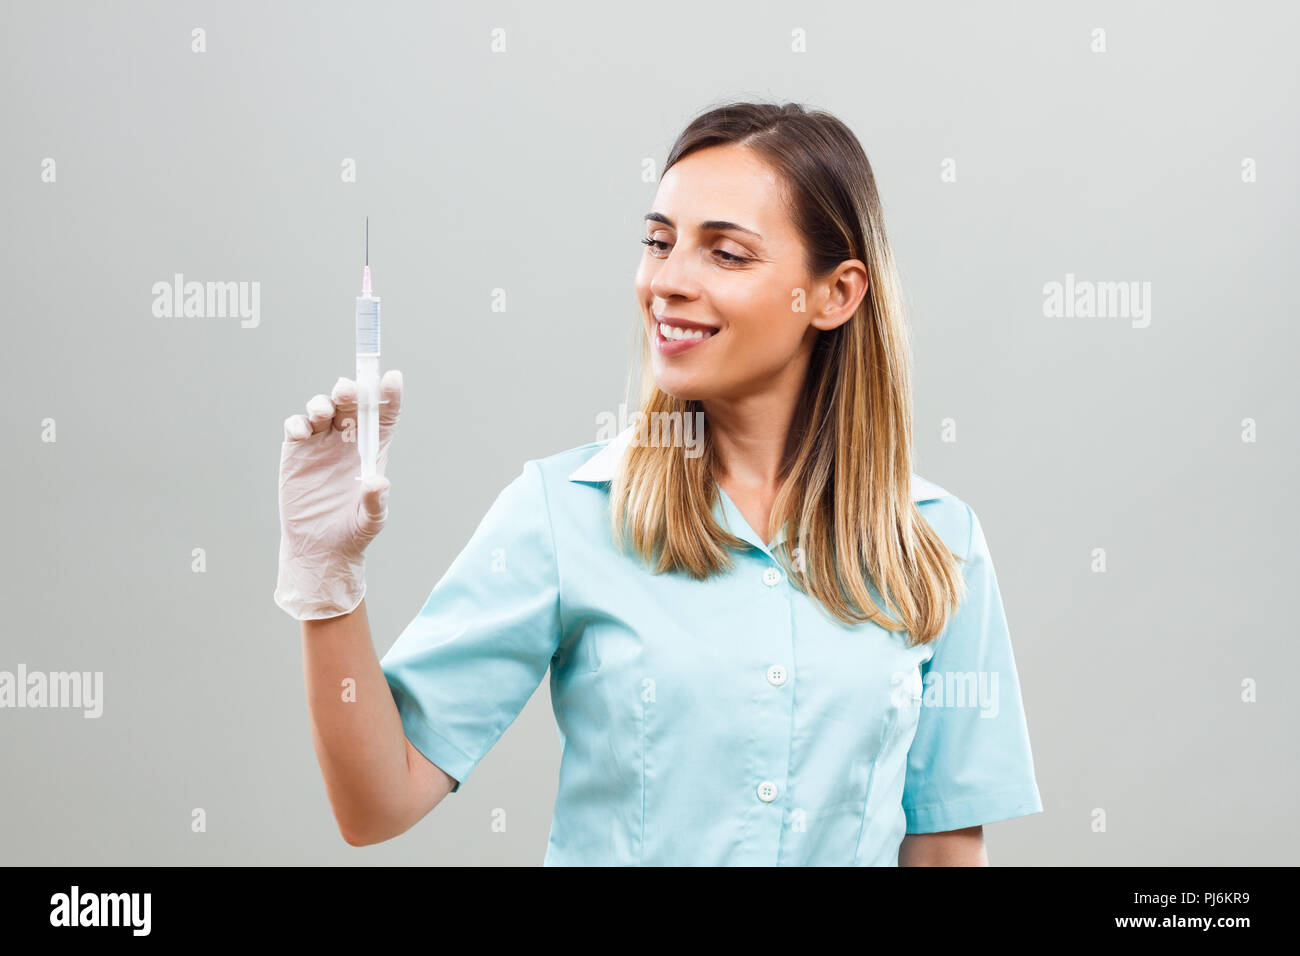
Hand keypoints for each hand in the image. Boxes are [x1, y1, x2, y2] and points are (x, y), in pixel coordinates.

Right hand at [274, 370, 402, 620]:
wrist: (320, 548)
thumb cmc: (353, 531)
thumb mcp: (371, 520)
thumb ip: (376, 502)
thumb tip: (377, 484)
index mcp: (373, 449)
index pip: (385, 415)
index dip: (389, 395)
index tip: (392, 378)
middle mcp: (349, 440)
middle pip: (352, 404)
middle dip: (350, 390)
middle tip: (347, 388)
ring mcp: (321, 442)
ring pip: (323, 408)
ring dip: (322, 403)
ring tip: (323, 412)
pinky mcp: (296, 451)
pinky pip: (296, 426)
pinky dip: (298, 423)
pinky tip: (302, 432)